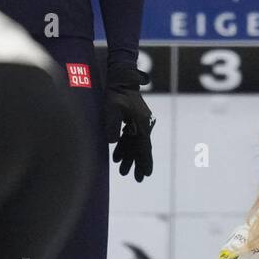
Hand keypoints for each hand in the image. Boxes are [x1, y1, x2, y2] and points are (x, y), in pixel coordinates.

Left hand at [104, 63, 155, 182]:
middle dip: (138, 163)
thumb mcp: (111, 109)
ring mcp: (138, 122)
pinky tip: (116, 157)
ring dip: (129, 157)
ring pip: (134, 144)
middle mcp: (143, 124)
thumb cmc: (116, 93)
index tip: (147, 174)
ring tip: (122, 171)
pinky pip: (129, 138)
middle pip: (141, 148)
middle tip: (138, 179)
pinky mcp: (132, 120)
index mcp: (142, 123)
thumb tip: (113, 142)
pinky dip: (124, 147)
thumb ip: (112, 125)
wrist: (121, 79)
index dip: (145, 161)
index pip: (144, 146)